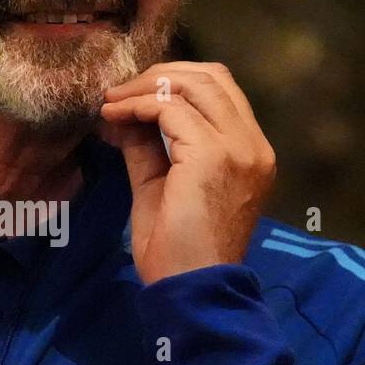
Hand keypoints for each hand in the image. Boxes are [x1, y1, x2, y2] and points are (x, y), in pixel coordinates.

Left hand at [99, 61, 275, 284]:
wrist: (190, 289)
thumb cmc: (177, 251)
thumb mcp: (161, 186)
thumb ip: (151, 146)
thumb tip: (124, 113)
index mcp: (250, 153)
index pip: (220, 91)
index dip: (173, 84)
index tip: (130, 98)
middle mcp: (253, 146)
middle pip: (210, 76)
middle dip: (158, 76)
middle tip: (118, 93)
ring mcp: (238, 148)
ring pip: (192, 84)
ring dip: (145, 87)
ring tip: (112, 102)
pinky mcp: (213, 156)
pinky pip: (171, 108)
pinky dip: (138, 106)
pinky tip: (114, 117)